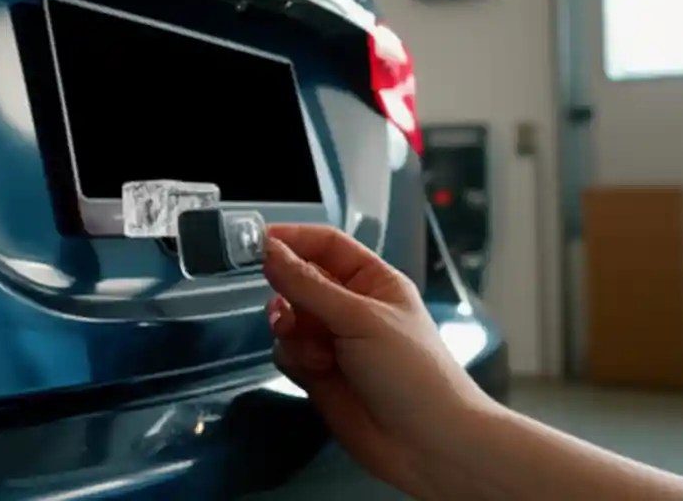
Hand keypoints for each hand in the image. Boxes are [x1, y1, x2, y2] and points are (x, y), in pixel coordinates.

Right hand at [262, 224, 494, 496]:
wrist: (428, 444)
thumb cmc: (411, 371)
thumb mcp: (360, 318)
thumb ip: (308, 284)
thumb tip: (268, 250)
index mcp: (372, 281)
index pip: (325, 245)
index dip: (292, 239)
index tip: (255, 241)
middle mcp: (350, 307)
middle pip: (299, 281)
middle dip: (287, 293)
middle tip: (284, 310)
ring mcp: (333, 341)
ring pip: (288, 318)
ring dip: (291, 331)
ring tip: (312, 351)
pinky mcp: (319, 373)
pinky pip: (287, 351)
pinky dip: (294, 357)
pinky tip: (315, 371)